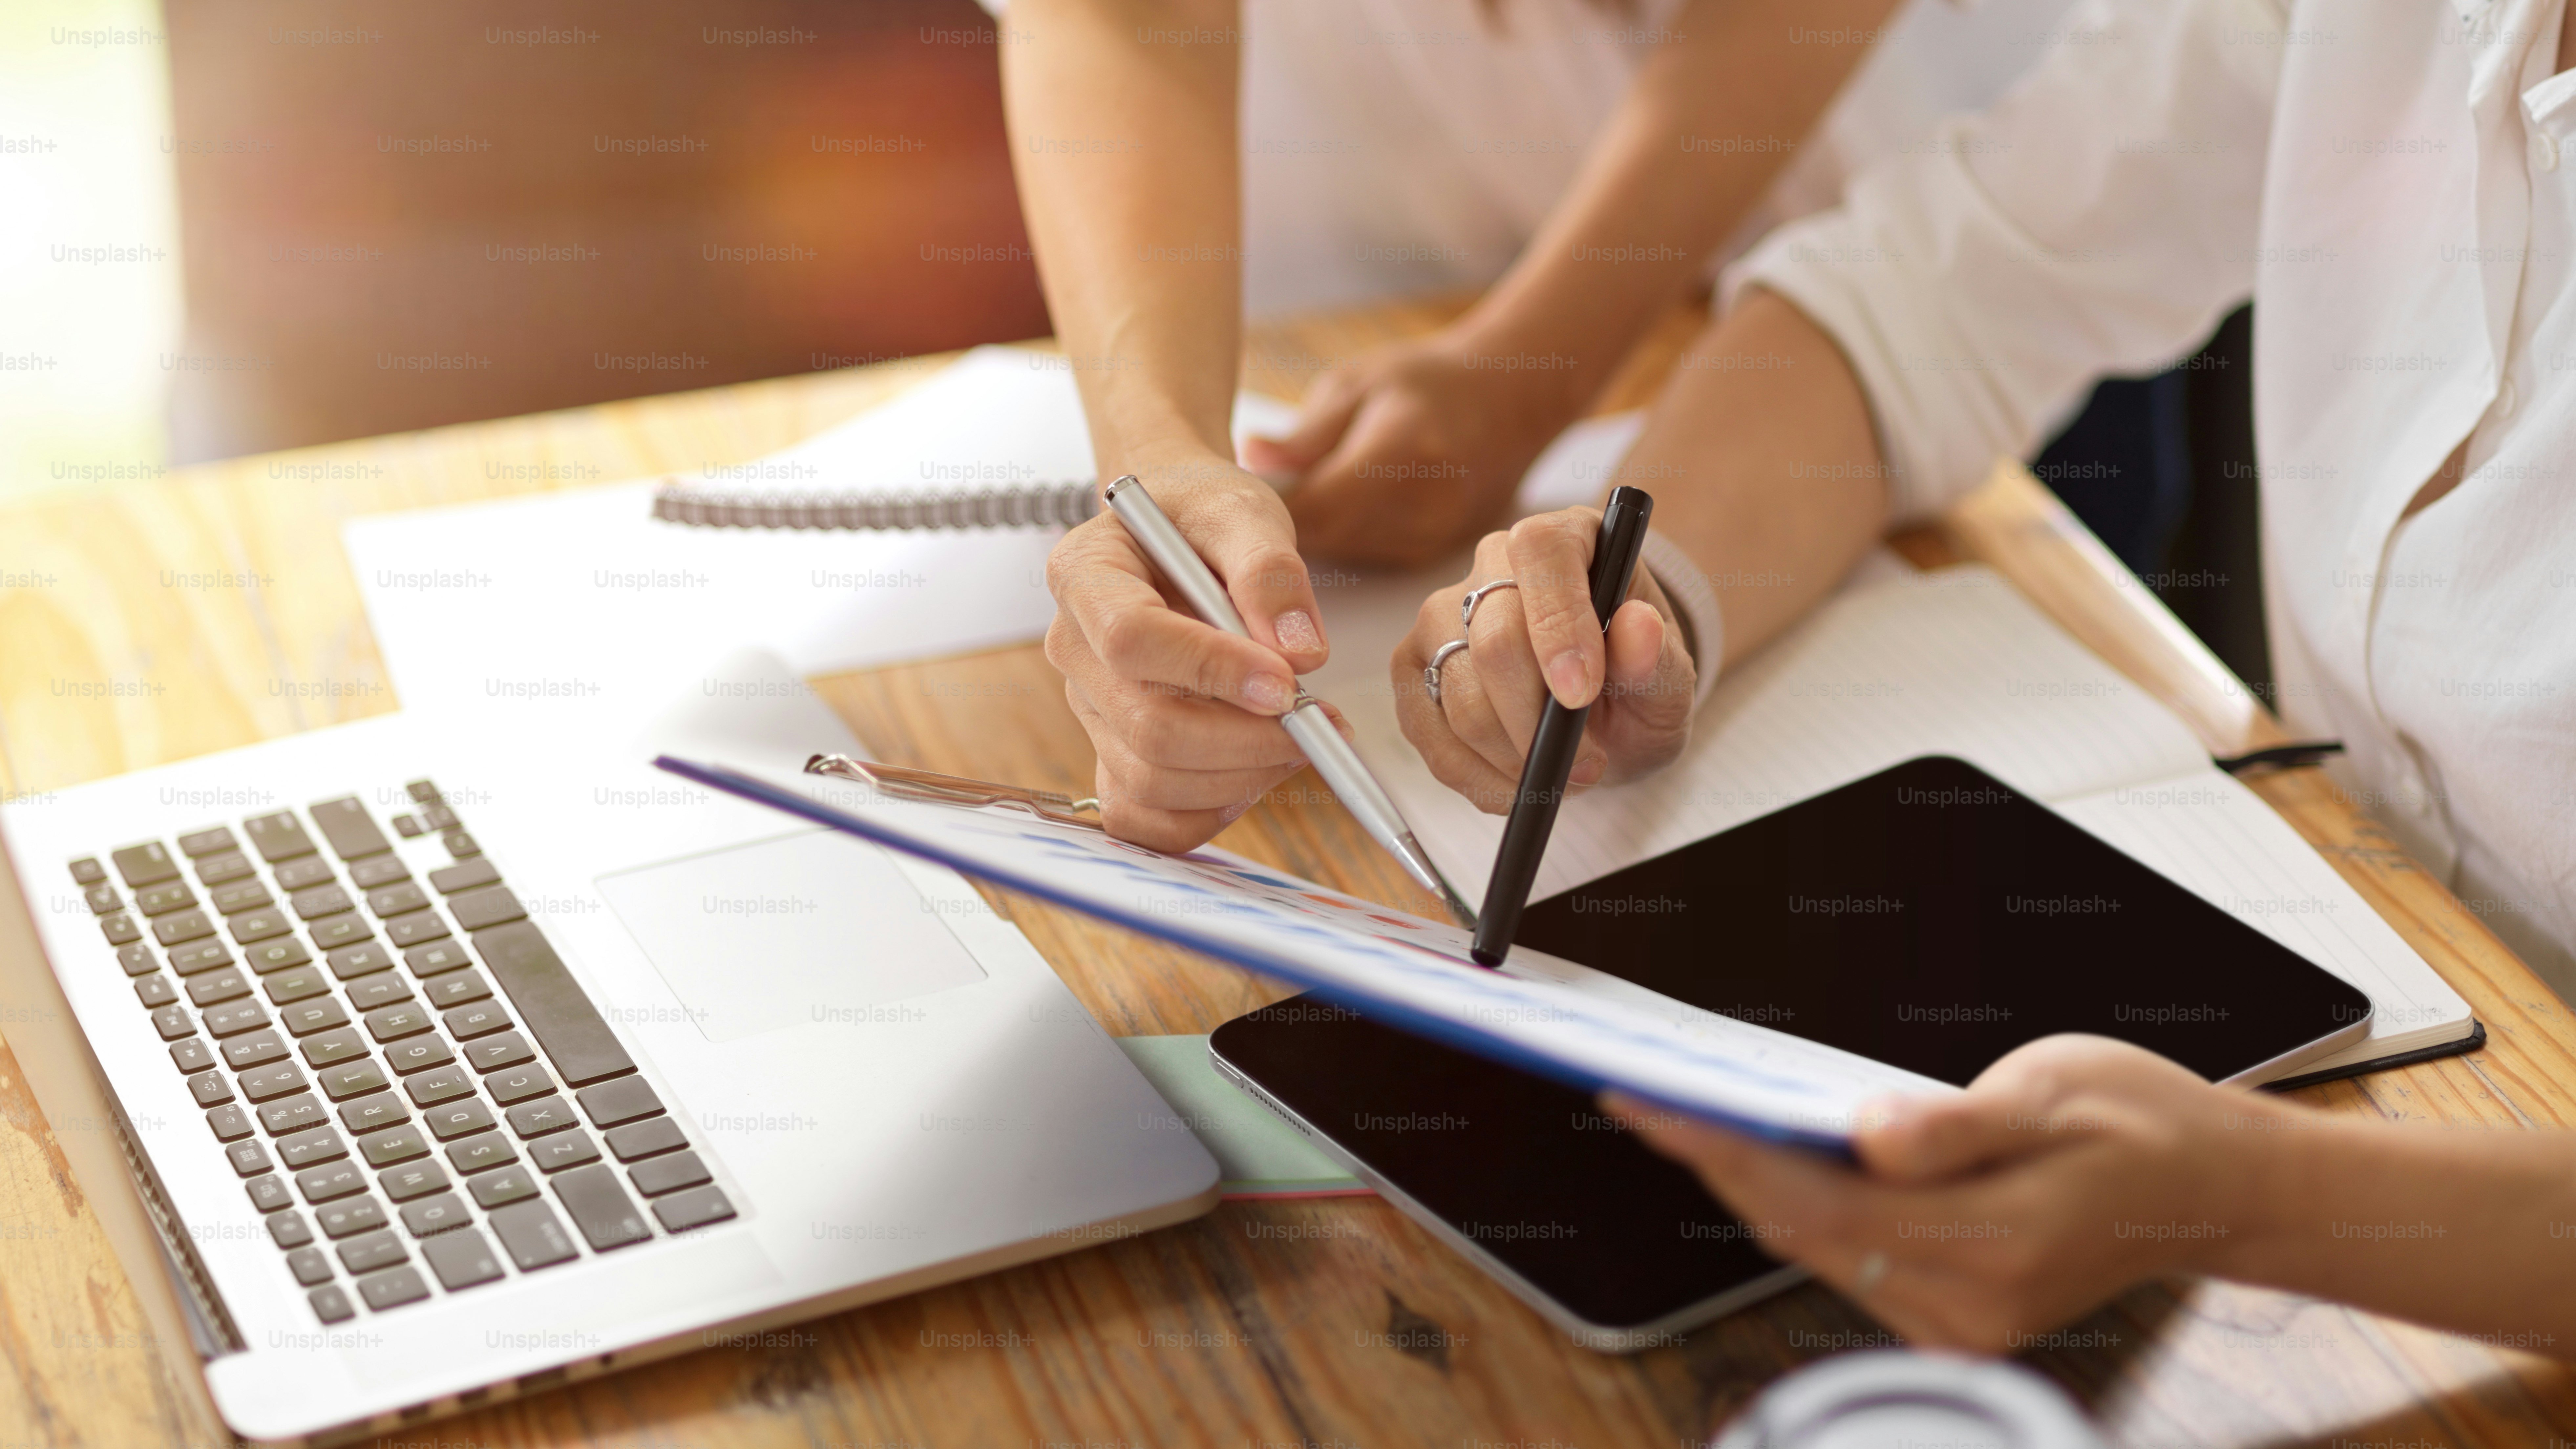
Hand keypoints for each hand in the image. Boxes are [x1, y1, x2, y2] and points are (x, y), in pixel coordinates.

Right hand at [1042, 453, 1332, 850]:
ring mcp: (1091, 708)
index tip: (1286, 681)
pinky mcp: (1113, 751)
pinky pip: (1144, 816)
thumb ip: (1271, 572)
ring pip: (1152, 779)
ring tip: (1303, 738)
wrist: (1177, 532)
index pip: (1133, 639)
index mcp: (1084, 575)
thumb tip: (1301, 653)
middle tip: (1318, 722)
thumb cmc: (1201, 517)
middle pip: (1147, 725)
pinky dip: (1208, 813)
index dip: (1212, 670)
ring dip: (1241, 775)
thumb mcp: (1242, 513)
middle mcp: (1074, 649)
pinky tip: (1257, 772)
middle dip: (1245, 739)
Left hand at [1244, 328, 1584, 567]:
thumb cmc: (1428, 382)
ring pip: (1343, 555)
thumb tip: (1249, 458)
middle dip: (1280, 527)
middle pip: (1325, 539)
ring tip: (1292, 501)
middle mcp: (1423, 504)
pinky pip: (1367, 558)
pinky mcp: (1433, 555)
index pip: (1314, 506)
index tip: (1231, 499)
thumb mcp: (1359, 384)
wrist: (1511, 399)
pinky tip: (1336, 510)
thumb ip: (1306, 433)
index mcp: (1402, 451)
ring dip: (1311, 537)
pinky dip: (1343, 540)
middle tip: (1245, 507)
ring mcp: (1433, 536)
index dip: (1266, 511)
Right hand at [1391, 508, 1695, 813]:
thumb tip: (1640, 626)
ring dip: (1511, 757)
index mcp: (1567, 539)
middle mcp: (1493, 565)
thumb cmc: (1635, 681)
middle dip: (1536, 722)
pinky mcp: (1413, 668)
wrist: (1603, 710)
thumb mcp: (1669, 678)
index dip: (1558, 625)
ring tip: (1561, 775)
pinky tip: (1516, 784)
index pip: (1542, 554)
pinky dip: (1475, 776)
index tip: (1581, 694)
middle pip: (1493, 640)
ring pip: (1457, 694)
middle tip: (1586, 765)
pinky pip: (1427, 731)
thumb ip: (1656, 656)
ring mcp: (1441, 615)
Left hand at [1609, 1036, 2284, 1350]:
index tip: (1655, 1106)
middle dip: (1717, 1164)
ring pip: (1820, 1249)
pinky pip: (1851, 1259)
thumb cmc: (2138, 1124)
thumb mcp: (2051, 1092)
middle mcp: (1969, 1306)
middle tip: (1643, 1100)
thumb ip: (1954, 1127)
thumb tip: (1868, 1134)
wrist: (2207, 1188)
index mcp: (1996, 1244)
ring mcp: (1960, 1323)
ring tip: (1685, 1121)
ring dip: (1752, 1186)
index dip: (1726, 1151)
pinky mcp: (1955, 1319)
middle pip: (1804, 1231)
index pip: (1818, 1202)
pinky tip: (1764, 1158)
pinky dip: (1801, 1207)